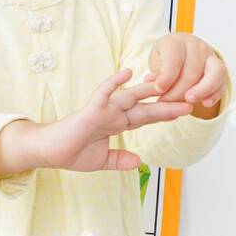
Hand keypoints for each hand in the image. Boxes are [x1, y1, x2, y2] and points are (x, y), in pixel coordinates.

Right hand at [32, 68, 195, 171]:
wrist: (46, 152)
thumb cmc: (68, 153)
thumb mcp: (100, 161)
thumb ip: (119, 159)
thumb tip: (139, 162)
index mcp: (115, 125)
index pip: (144, 118)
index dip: (163, 114)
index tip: (184, 111)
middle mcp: (111, 115)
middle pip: (144, 107)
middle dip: (166, 104)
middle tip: (189, 101)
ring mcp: (101, 110)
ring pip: (129, 97)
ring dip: (148, 91)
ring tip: (168, 83)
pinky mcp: (89, 110)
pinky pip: (103, 93)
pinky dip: (114, 83)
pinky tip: (127, 73)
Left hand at [139, 32, 226, 117]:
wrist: (179, 52)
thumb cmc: (165, 58)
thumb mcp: (155, 62)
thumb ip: (156, 73)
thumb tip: (153, 83)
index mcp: (176, 42)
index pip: (174, 59)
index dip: (167, 76)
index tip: (159, 89)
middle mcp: (197, 46)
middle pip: (193, 70)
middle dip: (180, 90)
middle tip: (167, 102)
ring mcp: (211, 56)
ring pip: (214, 73)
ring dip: (202, 91)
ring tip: (189, 101)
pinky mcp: (220, 68)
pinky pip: (222, 81)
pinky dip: (215, 94)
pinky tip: (206, 103)